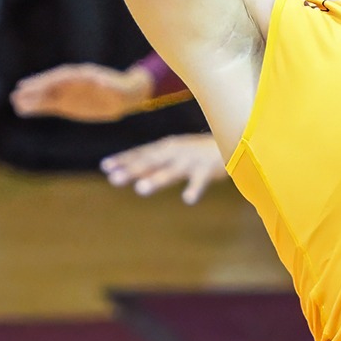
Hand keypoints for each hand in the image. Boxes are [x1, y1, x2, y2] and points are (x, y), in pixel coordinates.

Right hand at [11, 64, 150, 122]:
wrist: (122, 97)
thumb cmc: (120, 90)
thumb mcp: (116, 87)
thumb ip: (107, 85)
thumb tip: (103, 84)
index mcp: (81, 75)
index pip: (61, 77)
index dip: (48, 80)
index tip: (39, 83)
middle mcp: (71, 83)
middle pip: (50, 85)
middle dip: (35, 88)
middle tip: (17, 93)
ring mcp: (67, 94)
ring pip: (47, 96)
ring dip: (32, 99)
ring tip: (15, 102)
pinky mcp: (66, 105)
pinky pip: (49, 106)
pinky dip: (36, 108)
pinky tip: (23, 110)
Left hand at [102, 134, 228, 202]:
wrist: (235, 141)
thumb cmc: (201, 152)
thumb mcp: (177, 153)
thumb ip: (158, 165)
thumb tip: (135, 179)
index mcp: (167, 147)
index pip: (141, 153)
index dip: (123, 159)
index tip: (105, 166)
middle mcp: (176, 152)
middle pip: (150, 162)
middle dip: (131, 170)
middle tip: (113, 179)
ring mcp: (191, 161)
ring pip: (171, 172)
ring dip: (156, 179)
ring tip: (140, 189)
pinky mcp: (208, 170)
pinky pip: (200, 181)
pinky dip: (195, 189)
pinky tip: (188, 199)